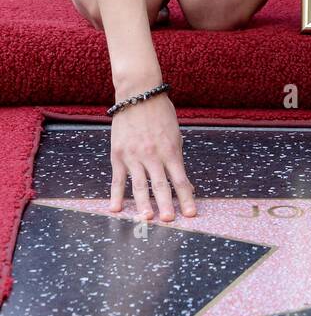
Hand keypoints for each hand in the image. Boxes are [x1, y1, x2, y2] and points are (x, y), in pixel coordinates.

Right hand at [110, 93, 196, 222]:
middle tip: (170, 221)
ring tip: (147, 219)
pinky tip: (116, 209)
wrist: (138, 94)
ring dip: (143, 204)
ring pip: (139, 185)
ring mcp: (134, 156)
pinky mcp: (118, 155)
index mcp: (170, 149)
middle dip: (166, 205)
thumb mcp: (175, 134)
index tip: (191, 214)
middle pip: (160, 185)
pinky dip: (116, 195)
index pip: (180, 179)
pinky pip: (117, 179)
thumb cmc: (161, 113)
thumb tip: (186, 185)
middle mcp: (153, 154)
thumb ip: (177, 159)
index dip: (186, 198)